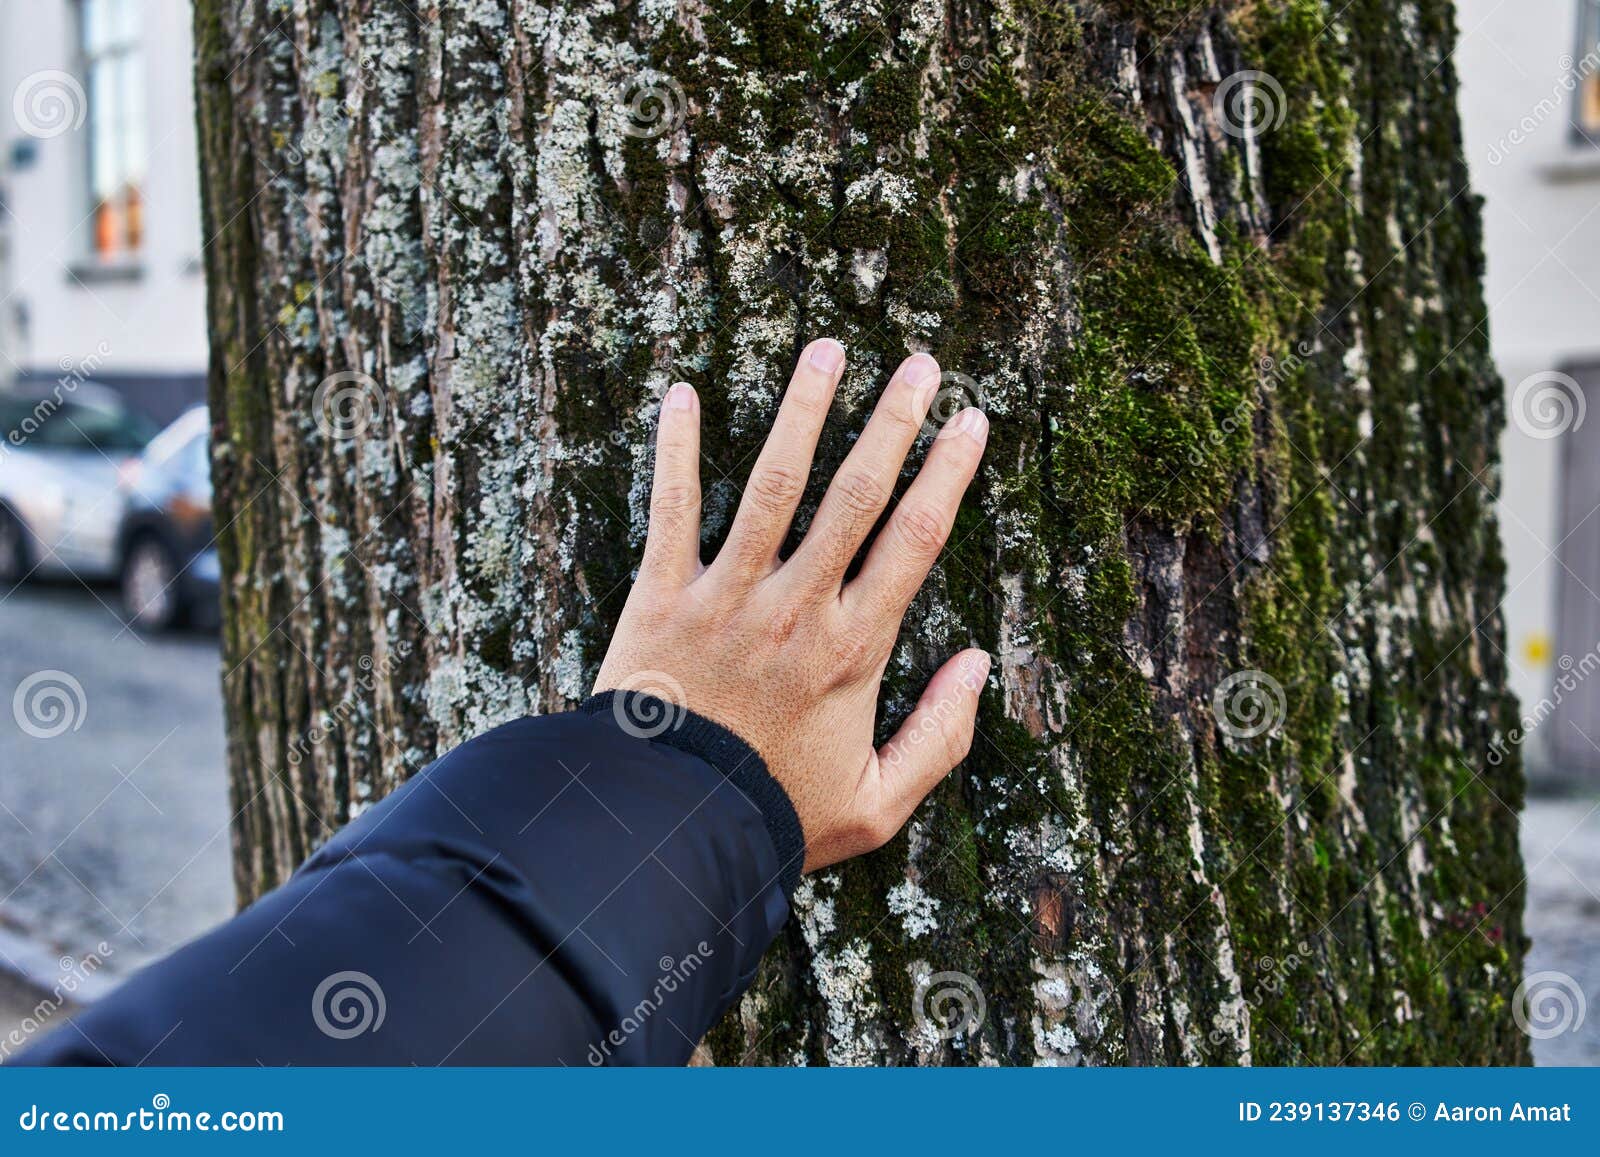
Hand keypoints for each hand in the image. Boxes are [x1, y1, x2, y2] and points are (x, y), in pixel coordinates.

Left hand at [593, 338, 989, 872]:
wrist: (664, 828)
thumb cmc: (773, 817)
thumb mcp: (878, 806)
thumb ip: (939, 737)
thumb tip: (978, 663)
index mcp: (853, 649)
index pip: (916, 540)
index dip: (949, 473)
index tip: (971, 421)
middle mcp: (796, 607)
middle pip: (857, 494)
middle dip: (893, 422)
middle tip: (920, 364)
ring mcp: (726, 594)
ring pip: (773, 484)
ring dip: (803, 411)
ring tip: (828, 348)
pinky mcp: (662, 595)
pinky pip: (671, 509)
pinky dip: (676, 450)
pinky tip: (683, 394)